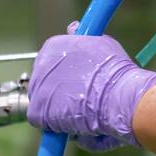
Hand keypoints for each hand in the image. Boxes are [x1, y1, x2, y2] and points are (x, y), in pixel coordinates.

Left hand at [27, 25, 155, 148]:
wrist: (118, 96)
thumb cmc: (115, 72)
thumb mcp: (100, 44)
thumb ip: (80, 39)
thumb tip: (72, 27)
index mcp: (53, 46)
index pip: (51, 64)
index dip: (65, 78)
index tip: (79, 85)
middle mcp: (40, 64)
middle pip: (46, 84)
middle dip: (61, 95)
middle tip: (82, 103)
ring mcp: (38, 87)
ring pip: (45, 104)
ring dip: (60, 112)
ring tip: (84, 114)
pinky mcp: (38, 110)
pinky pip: (42, 121)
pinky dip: (56, 127)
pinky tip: (75, 126)